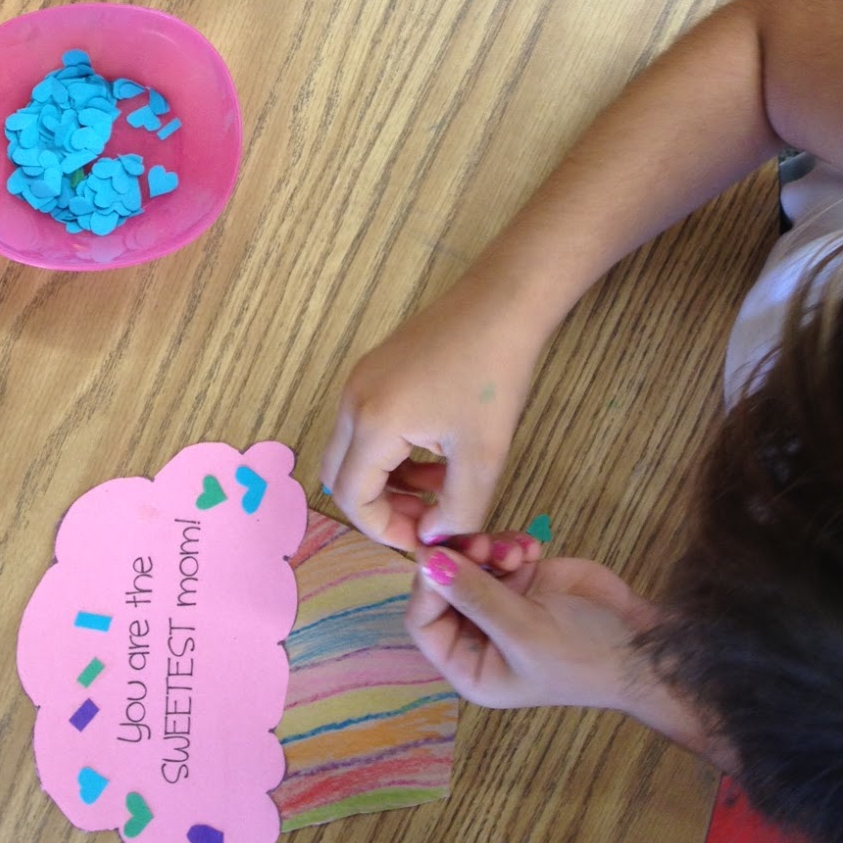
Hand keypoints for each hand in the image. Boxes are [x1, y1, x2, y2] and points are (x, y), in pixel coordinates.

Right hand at [320, 287, 545, 550]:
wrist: (502, 304)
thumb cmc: (493, 376)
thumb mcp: (483, 456)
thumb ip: (457, 511)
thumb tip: (432, 537)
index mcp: (372, 423)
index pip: (353, 498)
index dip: (385, 530)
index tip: (426, 539)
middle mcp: (352, 400)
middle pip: (341, 475)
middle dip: (380, 507)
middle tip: (426, 518)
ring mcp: (360, 380)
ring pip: (353, 451)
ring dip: (389, 479)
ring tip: (442, 485)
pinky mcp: (374, 369)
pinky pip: (366, 425)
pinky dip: (391, 451)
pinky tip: (436, 452)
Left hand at [408, 535, 654, 710]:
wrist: (641, 642)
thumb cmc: (582, 654)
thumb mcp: (524, 631)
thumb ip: (474, 594)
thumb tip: (426, 560)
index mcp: (469, 665)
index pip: (423, 622)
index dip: (426, 588)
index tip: (440, 554)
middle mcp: (477, 635)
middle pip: (442, 586)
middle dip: (459, 559)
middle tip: (481, 541)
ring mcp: (499, 603)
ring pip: (469, 561)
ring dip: (488, 547)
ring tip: (518, 549)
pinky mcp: (522, 578)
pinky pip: (497, 551)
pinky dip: (509, 543)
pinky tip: (535, 546)